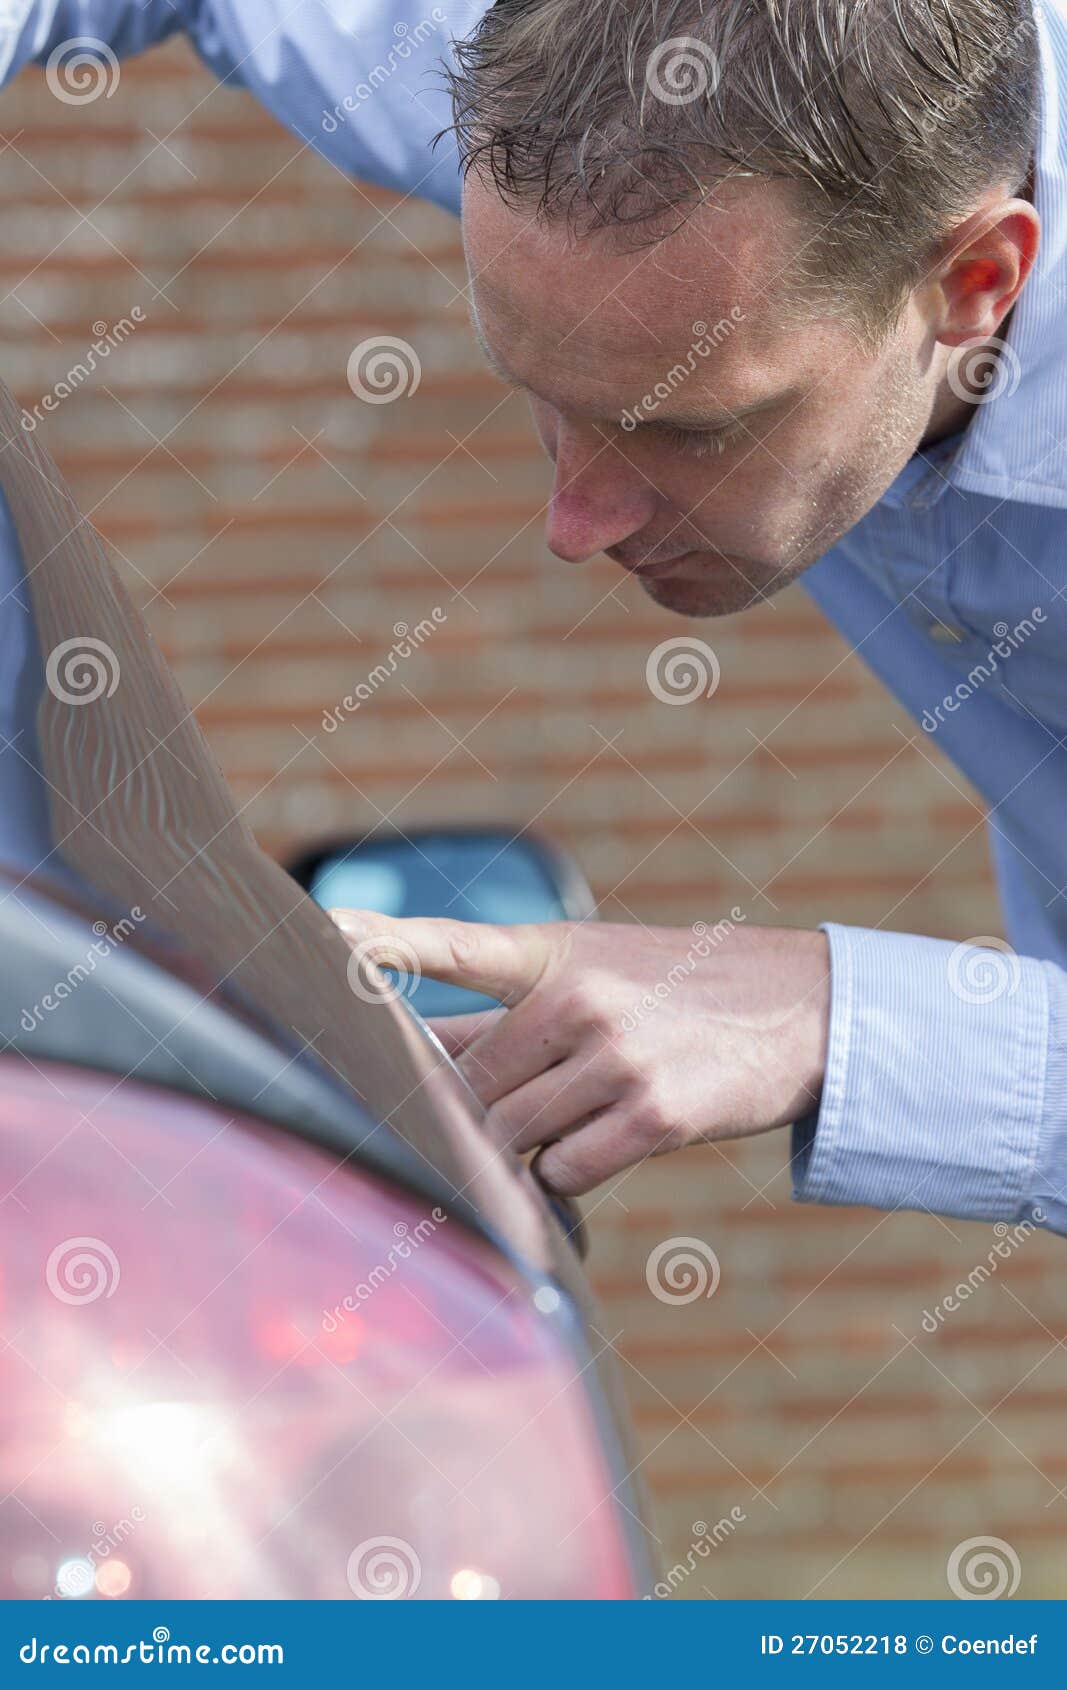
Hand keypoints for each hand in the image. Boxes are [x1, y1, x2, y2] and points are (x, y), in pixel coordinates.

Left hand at [330, 910, 830, 1196]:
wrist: (800, 1008)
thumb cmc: (674, 992)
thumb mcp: (593, 975)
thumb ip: (501, 1017)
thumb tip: (412, 1052)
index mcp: (555, 955)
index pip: (452, 946)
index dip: (385, 942)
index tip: (324, 932)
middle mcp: (579, 999)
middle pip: (472, 1084)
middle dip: (472, 1112)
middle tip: (504, 1112)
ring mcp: (617, 1057)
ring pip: (513, 1133)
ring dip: (524, 1145)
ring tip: (574, 1114)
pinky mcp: (654, 1115)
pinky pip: (567, 1169)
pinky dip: (570, 1172)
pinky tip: (607, 1141)